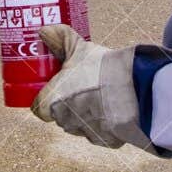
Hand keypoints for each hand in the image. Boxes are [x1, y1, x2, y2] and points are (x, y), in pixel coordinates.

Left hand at [30, 25, 159, 152]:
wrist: (134, 90)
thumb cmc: (100, 70)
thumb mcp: (78, 49)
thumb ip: (59, 38)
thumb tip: (44, 30)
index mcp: (51, 102)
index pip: (38, 108)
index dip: (44, 98)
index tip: (53, 88)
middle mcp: (65, 122)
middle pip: (59, 115)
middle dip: (66, 103)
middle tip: (78, 87)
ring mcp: (85, 133)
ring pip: (79, 125)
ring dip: (85, 113)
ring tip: (98, 95)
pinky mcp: (105, 141)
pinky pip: (99, 133)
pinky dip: (104, 123)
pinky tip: (112, 108)